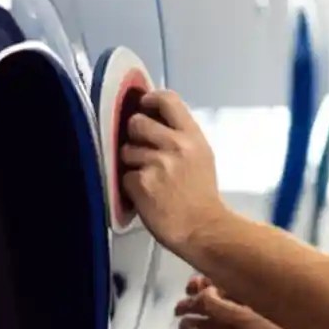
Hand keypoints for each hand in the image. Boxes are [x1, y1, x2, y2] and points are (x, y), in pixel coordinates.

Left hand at [120, 90, 225, 249]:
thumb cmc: (201, 195)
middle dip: (134, 136)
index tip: (143, 105)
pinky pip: (123, 176)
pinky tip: (144, 195)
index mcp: (192, 136)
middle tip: (142, 151)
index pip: (167, 99)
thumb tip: (155, 119)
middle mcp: (175, 145)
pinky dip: (130, 186)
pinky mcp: (142, 184)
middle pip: (137, 122)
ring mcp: (157, 164)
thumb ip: (180, 136)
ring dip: (131, 164)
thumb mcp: (201, 156)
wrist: (204, 229)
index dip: (149, 99)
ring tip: (147, 178)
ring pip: (126, 150)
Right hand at [176, 275, 297, 328]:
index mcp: (243, 288)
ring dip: (187, 307)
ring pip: (198, 308)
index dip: (206, 275)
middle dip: (193, 290)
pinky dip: (188, 326)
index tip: (198, 282)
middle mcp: (230, 301)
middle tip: (189, 293)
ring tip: (182, 312)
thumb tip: (202, 294)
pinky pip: (197, 328)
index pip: (218, 275)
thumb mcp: (247, 315)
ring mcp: (222, 320)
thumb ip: (222, 305)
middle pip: (204, 290)